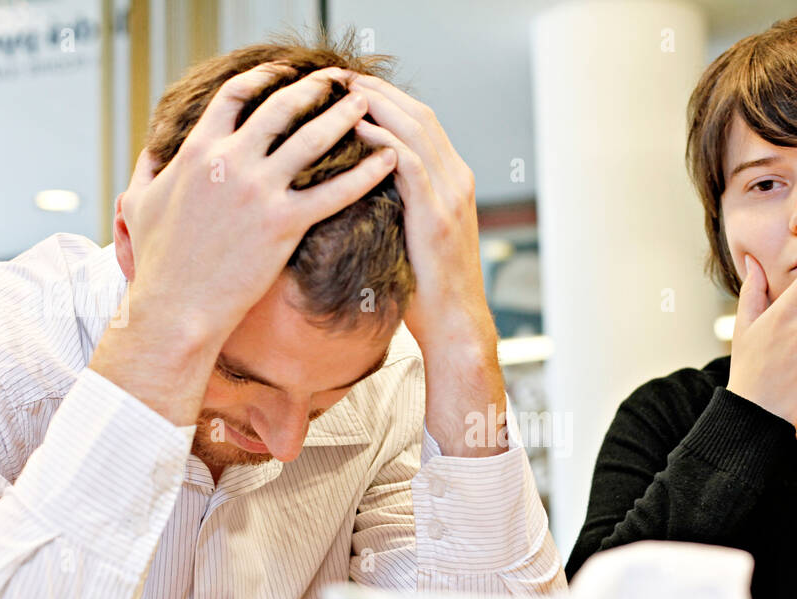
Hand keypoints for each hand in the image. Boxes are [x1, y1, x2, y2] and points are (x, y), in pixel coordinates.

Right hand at [121, 62, 395, 351]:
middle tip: (339, 80)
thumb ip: (148, 167)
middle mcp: (230, 161)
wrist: (176, 306)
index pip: (236, 95)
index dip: (265, 77)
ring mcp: (259, 192)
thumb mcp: (139, 202)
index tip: (287, 73)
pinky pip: (336, 192)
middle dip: (315, 87)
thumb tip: (152, 149)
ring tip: (365, 104)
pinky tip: (387, 159)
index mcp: (198, 150)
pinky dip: (366, 173)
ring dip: (343, 116)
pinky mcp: (284, 224)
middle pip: (281, 106)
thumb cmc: (159, 261)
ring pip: (312, 139)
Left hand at [347, 72, 493, 354]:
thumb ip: (396, 204)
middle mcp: (457, 180)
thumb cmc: (427, 289)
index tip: (349, 87)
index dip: (386, 98)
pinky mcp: (438, 214)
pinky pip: (410, 162)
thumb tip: (354, 186)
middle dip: (377, 90)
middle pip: (418, 114)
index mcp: (453, 181)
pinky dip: (383, 140)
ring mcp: (452, 195)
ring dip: (376, 105)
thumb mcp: (411, 235)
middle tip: (338, 76)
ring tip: (340, 91)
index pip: (421, 121)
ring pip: (415, 128)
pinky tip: (354, 129)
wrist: (455, 324)